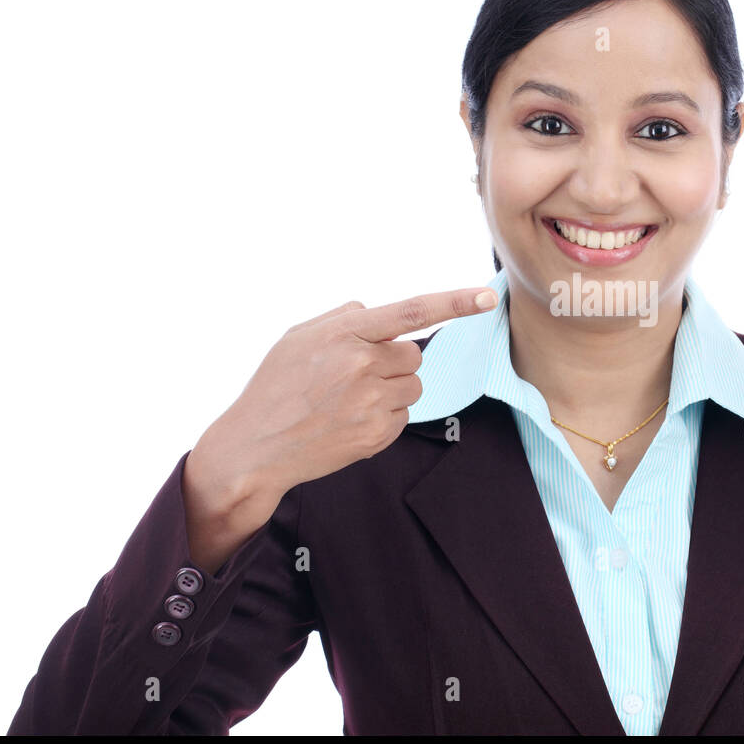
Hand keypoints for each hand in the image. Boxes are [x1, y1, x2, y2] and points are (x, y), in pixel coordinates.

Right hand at [186, 287, 497, 552]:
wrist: (256, 447)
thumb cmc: (276, 386)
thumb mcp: (298, 337)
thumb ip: (343, 318)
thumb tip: (374, 310)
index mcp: (345, 334)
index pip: (412, 312)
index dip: (454, 302)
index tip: (487, 297)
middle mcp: (362, 365)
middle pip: (415, 353)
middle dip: (395, 360)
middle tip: (358, 374)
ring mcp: (372, 402)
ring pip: (413, 385)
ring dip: (392, 388)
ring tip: (349, 399)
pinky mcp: (377, 434)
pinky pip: (403, 415)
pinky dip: (385, 415)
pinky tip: (350, 420)